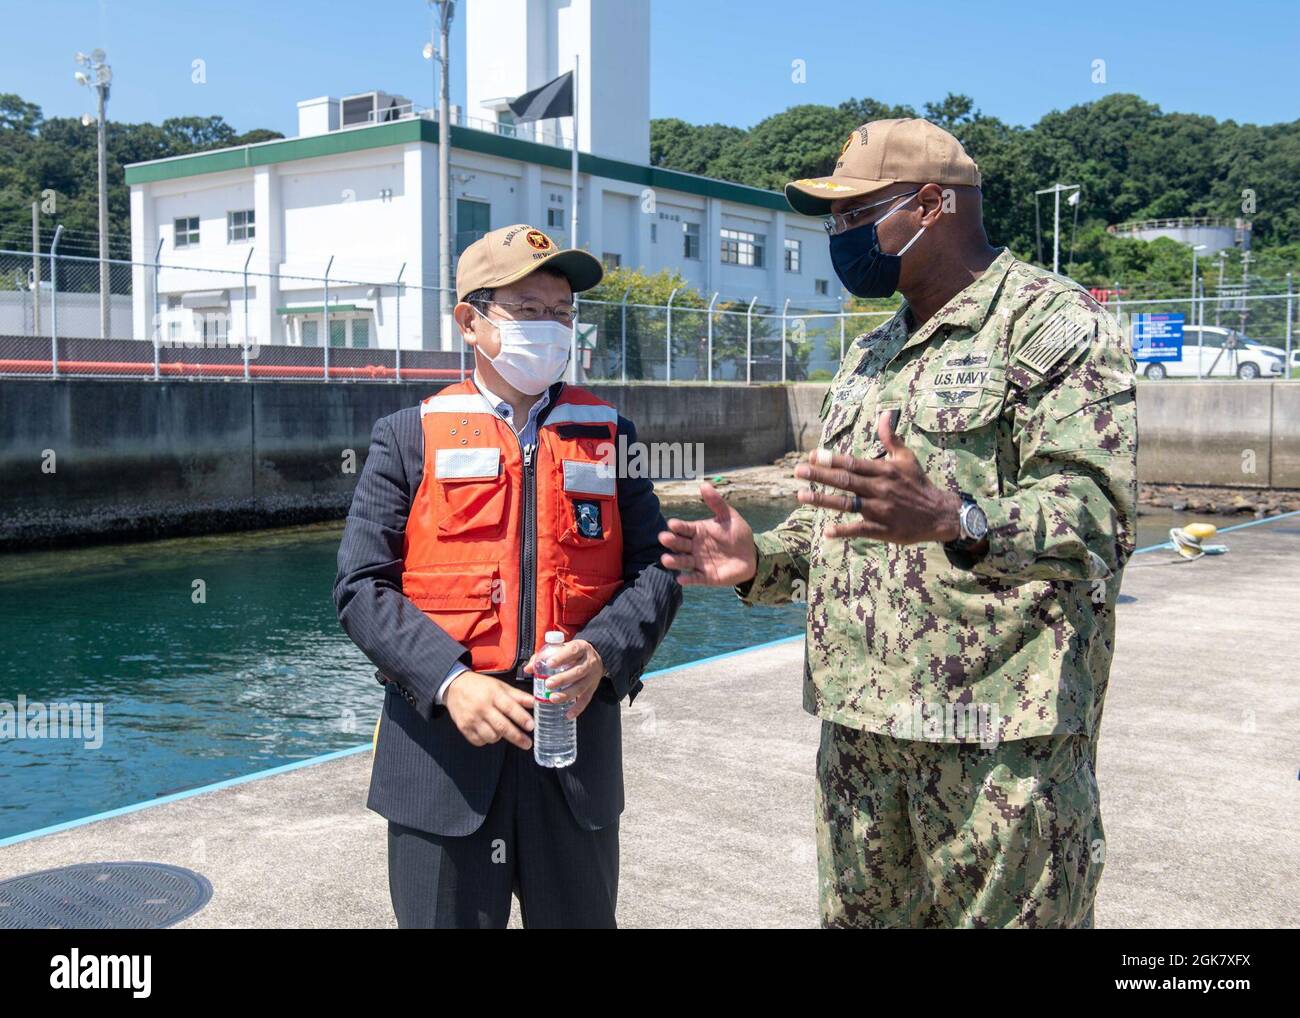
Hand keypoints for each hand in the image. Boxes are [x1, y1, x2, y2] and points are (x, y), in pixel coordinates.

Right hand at [444, 670, 534, 748]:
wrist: (454, 686)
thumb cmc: (480, 686)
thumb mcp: (500, 686)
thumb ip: (518, 695)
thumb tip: (535, 702)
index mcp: (493, 694)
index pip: (510, 708)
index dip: (522, 718)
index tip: (531, 726)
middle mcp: (482, 707)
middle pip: (502, 726)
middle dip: (517, 737)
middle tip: (527, 744)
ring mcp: (472, 718)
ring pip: (492, 736)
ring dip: (500, 736)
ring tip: (502, 730)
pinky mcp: (464, 727)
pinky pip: (480, 741)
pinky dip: (487, 739)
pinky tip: (489, 731)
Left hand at [523, 639, 603, 719]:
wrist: (595, 657)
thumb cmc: (573, 653)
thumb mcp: (561, 649)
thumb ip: (543, 656)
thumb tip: (528, 668)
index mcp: (580, 648)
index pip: (572, 651)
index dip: (561, 658)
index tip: (549, 663)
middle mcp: (588, 662)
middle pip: (577, 671)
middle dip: (562, 679)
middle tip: (548, 684)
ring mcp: (591, 677)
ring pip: (581, 686)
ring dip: (567, 694)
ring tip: (553, 698)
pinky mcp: (592, 688)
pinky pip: (586, 699)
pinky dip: (577, 708)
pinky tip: (568, 714)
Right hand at [658, 480, 757, 585]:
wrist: (751, 557)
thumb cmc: (738, 534)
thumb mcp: (729, 516)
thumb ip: (716, 503)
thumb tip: (704, 484)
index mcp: (697, 531)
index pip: (684, 528)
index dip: (678, 526)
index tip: (672, 524)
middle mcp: (694, 547)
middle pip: (679, 544)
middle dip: (671, 541)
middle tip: (663, 538)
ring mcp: (698, 562)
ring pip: (683, 561)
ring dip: (674, 561)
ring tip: (666, 559)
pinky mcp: (705, 577)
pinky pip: (695, 578)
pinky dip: (688, 579)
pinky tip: (680, 578)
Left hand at [793, 411, 962, 544]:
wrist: (940, 514)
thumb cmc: (919, 483)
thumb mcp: (907, 457)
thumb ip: (890, 437)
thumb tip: (885, 413)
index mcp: (884, 470)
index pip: (853, 463)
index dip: (831, 459)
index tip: (812, 455)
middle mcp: (880, 488)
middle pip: (845, 481)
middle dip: (820, 475)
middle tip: (797, 471)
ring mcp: (881, 510)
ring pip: (848, 504)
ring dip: (823, 500)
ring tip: (801, 495)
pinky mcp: (884, 530)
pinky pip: (861, 529)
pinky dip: (844, 530)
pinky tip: (827, 531)